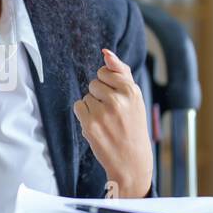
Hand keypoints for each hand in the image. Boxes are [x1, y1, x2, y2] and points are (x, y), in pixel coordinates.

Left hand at [73, 48, 152, 197]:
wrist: (132, 160)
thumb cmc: (132, 125)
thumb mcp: (134, 98)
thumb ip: (121, 72)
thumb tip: (105, 52)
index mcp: (131, 90)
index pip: (104, 72)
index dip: (107, 84)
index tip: (116, 98)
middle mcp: (118, 100)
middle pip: (93, 83)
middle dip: (99, 96)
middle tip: (113, 113)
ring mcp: (103, 113)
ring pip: (85, 96)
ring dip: (92, 107)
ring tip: (106, 122)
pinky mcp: (90, 125)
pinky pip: (78, 107)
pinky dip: (84, 116)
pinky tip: (97, 127)